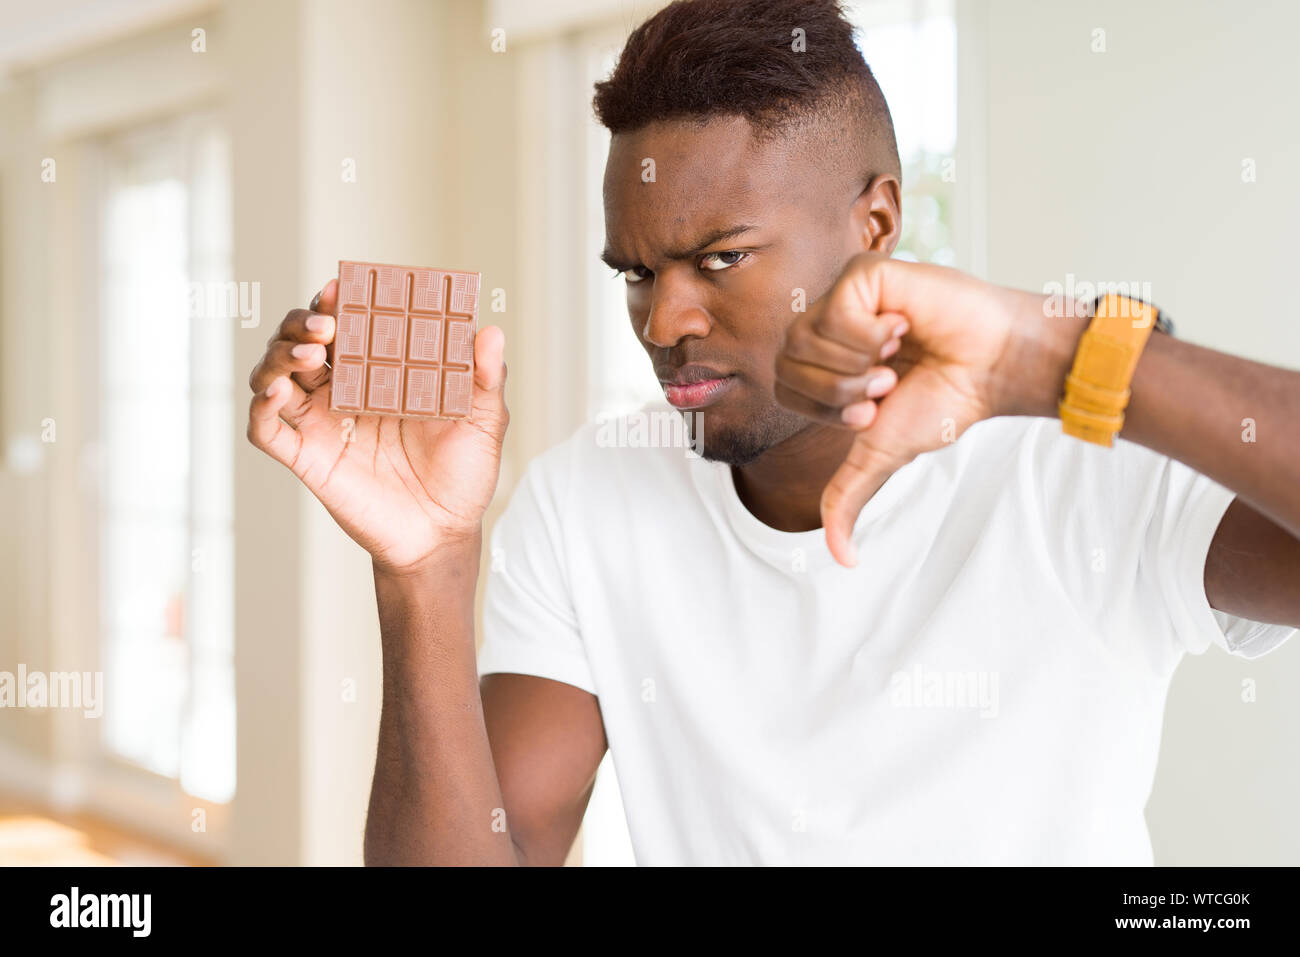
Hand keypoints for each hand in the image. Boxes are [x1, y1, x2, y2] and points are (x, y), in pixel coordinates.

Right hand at [246, 280, 508, 571]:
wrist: (444, 534)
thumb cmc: (463, 475)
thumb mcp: (484, 421)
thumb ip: (485, 376)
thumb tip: (491, 330)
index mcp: (378, 372)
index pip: (345, 324)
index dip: (335, 301)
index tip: (341, 286)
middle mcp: (342, 390)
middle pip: (300, 340)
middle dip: (303, 321)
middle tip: (328, 324)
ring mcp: (319, 423)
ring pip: (274, 374)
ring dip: (281, 354)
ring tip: (310, 352)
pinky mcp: (305, 458)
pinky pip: (266, 427)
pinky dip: (261, 405)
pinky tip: (279, 390)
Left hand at [775, 252, 1021, 566]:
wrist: (991, 367)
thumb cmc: (943, 400)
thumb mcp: (882, 454)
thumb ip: (849, 497)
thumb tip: (841, 558)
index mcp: (820, 363)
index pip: (785, 390)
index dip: (831, 409)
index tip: (875, 406)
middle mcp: (823, 326)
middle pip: (787, 365)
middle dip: (844, 390)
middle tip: (888, 380)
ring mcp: (841, 295)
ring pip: (806, 338)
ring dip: (861, 362)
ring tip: (898, 351)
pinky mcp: (863, 271)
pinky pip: (837, 309)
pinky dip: (873, 330)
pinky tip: (904, 322)